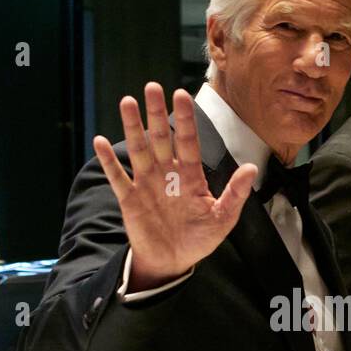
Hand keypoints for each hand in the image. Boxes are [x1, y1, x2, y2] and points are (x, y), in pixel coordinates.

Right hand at [94, 83, 257, 290]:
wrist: (173, 262)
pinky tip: (100, 142)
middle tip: (152, 87)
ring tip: (128, 102)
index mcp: (190, 176)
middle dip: (156, 114)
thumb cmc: (199, 239)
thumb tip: (251, 169)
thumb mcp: (222, 219)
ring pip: (139, 150)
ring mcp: (147, 184)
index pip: (187, 141)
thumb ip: (235, 194)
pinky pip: (117, 177)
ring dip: (133, 127)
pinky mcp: (130, 199)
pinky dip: (108, 161)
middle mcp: (167, 173)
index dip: (184, 119)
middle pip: (160, 138)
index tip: (181, 95)